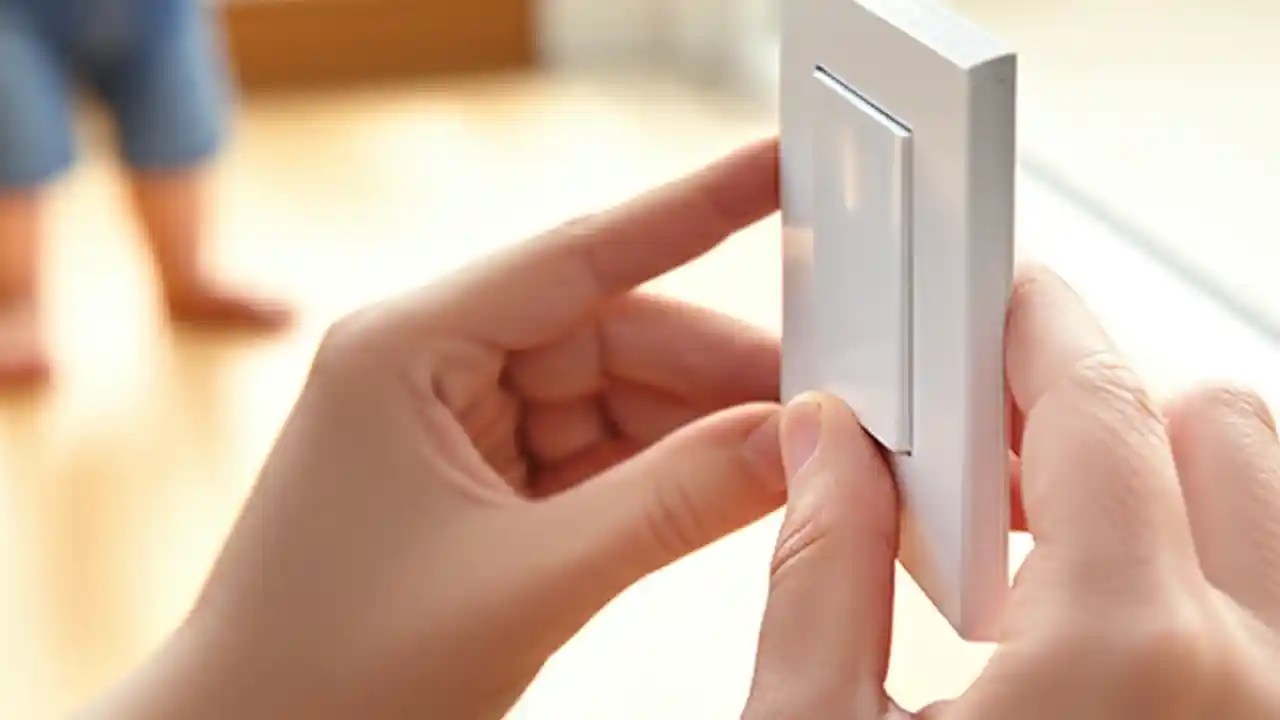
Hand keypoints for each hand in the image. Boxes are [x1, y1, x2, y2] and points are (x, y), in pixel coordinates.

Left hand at [89, 141, 787, 718]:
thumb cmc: (331, 671)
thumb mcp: (526, 580)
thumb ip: (672, 503)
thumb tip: (790, 444)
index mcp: (406, 348)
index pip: (579, 256)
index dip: (690, 212)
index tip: (772, 174)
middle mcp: (425, 367)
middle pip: (604, 334)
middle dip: (711, 368)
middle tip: (818, 395)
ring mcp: (447, 425)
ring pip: (603, 397)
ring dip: (690, 425)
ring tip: (784, 450)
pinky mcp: (469, 484)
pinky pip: (584, 455)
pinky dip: (652, 471)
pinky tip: (721, 482)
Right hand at [744, 267, 1279, 718]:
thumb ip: (819, 574)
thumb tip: (826, 447)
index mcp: (1127, 655)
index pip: (1099, 405)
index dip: (1032, 327)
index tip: (993, 305)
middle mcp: (1248, 680)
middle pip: (1216, 429)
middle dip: (1100, 404)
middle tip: (989, 442)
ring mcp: (1271, 712)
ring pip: (1261, 507)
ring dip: (1158, 482)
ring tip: (1035, 537)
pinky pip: (1264, 598)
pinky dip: (1192, 563)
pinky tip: (1087, 611)